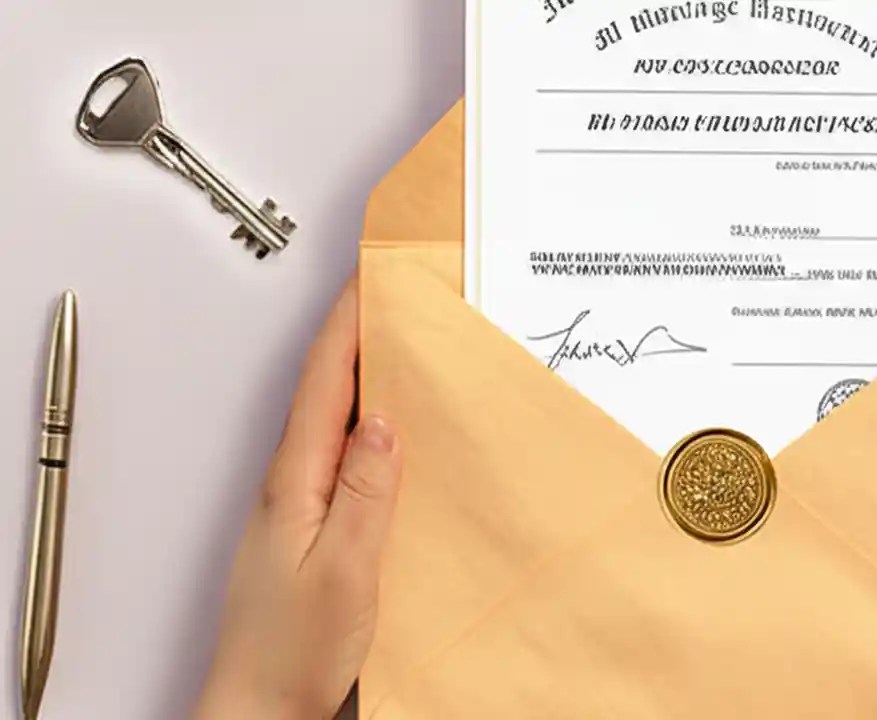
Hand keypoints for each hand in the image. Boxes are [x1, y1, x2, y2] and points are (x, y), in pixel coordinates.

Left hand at [194, 281, 402, 718]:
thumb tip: (384, 422)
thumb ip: (367, 493)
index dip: (348, 320)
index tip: (373, 274)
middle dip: (360, 332)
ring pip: (338, 418)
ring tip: (404, 345)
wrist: (261, 705)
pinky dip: (372, 424)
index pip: (324, 379)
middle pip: (328, 386)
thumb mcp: (345, 569)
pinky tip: (397, 433)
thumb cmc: (292, 649)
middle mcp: (294, 482)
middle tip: (397, 294)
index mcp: (297, 480)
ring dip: (367, 375)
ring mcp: (303, 501)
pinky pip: (346, 454)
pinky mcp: (317, 523)